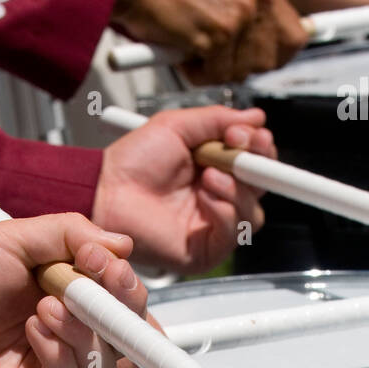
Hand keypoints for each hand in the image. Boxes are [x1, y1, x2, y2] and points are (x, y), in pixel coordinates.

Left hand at [0, 215, 150, 367]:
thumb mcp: (17, 239)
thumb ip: (72, 235)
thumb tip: (121, 245)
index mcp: (68, 310)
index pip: (126, 318)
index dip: (131, 297)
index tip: (110, 267)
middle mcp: (63, 349)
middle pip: (128, 352)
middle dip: (119, 316)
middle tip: (94, 285)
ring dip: (82, 332)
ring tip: (46, 304)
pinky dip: (59, 358)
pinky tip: (34, 330)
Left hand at [92, 106, 275, 272]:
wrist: (107, 190)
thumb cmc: (132, 162)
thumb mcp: (177, 126)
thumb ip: (217, 120)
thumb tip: (256, 116)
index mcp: (214, 168)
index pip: (256, 163)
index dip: (260, 148)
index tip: (246, 133)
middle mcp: (217, 198)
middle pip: (261, 188)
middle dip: (256, 166)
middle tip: (237, 150)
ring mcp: (211, 226)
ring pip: (252, 213)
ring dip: (237, 189)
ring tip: (209, 175)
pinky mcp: (203, 250)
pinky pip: (232, 234)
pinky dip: (225, 212)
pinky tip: (206, 197)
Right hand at [113, 0, 307, 81]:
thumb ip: (254, 17)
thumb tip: (276, 46)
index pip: (296, 36)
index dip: (280, 53)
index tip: (266, 56)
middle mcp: (255, 0)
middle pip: (269, 61)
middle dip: (242, 66)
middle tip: (219, 52)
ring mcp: (236, 18)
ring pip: (241, 72)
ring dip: (216, 69)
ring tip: (198, 45)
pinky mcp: (216, 37)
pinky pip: (215, 75)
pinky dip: (197, 71)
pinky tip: (186, 49)